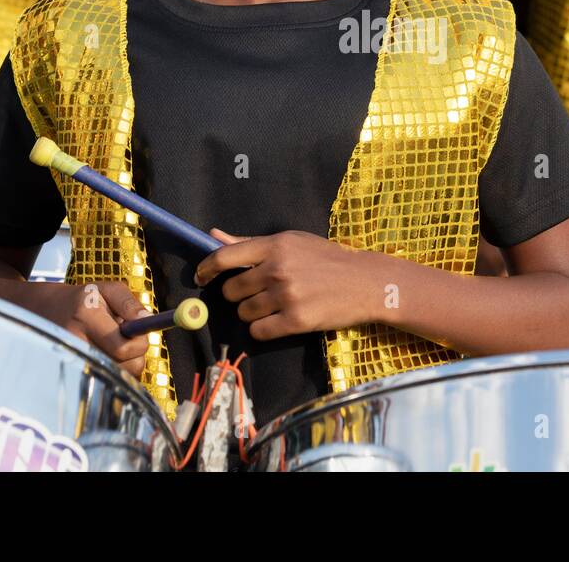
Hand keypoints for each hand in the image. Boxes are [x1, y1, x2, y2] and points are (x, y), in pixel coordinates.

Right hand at [24, 281, 151, 376]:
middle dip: (135, 354)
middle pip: (125, 367)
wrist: (46, 313)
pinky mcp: (71, 375)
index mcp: (85, 316)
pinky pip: (108, 382)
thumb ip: (129, 303)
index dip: (139, 343)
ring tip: (112, 346)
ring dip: (125, 363)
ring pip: (119, 377)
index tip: (138, 334)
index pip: (124, 347)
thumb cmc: (84, 300)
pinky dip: (114, 371)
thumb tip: (146, 321)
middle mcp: (75, 342)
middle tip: (125, 339)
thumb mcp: (107, 290)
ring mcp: (71, 361)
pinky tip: (104, 356)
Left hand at [194, 229, 380, 340]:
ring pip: (244, 313)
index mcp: (276, 245)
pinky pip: (258, 332)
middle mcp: (277, 269)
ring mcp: (286, 296)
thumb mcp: (292, 242)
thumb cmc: (328, 259)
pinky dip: (264, 329)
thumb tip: (213, 235)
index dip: (206, 268)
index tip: (200, 276)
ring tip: (276, 306)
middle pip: (232, 290)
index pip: (225, 256)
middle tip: (258, 293)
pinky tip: (280, 321)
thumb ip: (251, 243)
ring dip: (253, 313)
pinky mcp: (296, 321)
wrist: (367, 283)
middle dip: (239, 295)